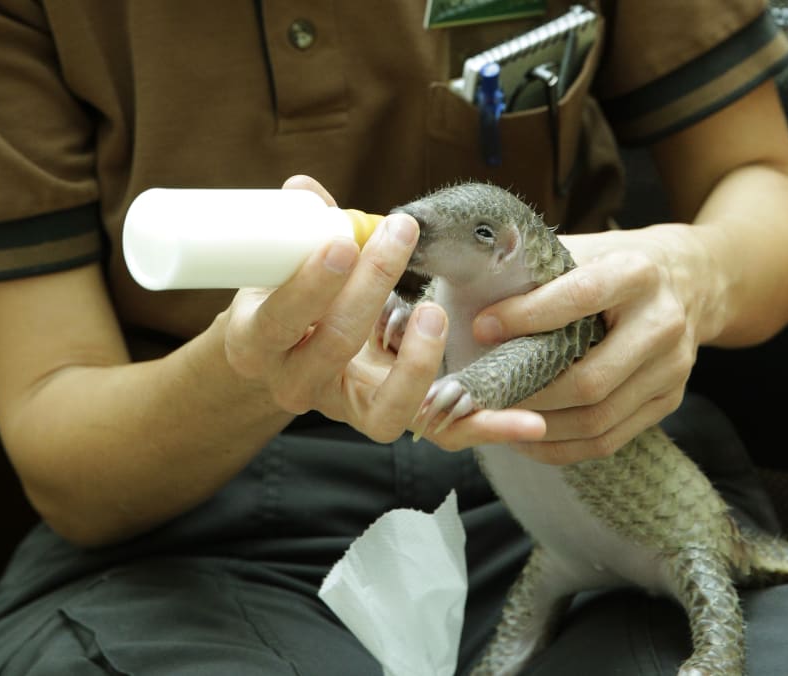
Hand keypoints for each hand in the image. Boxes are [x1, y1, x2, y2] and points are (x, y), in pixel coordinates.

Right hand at [224, 176, 542, 445]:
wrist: (288, 353)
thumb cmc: (289, 297)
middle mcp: (297, 384)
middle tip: (399, 239)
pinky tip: (530, 421)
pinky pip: (443, 433)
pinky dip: (487, 427)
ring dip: (417, 363)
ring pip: (385, 411)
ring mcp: (349, 408)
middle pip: (332, 349)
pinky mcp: (395, 418)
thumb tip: (305, 187)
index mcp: (257, 341)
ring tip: (436, 313)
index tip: (342, 244)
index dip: (310, 285)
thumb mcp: (283, 265)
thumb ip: (302, 229)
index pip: (281, 318)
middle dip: (370, 289)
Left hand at [472, 224, 719, 462]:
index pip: (580, 298)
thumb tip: (472, 296)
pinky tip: (526, 437)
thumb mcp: (585, 249)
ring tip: (497, 418)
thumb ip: (538, 270)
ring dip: (538, 426)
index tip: (482, 328)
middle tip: (483, 392)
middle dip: (527, 392)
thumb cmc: (616, 264)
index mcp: (637, 273)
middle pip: (590, 379)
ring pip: (597, 418)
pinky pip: (608, 440)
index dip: (526, 317)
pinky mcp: (669, 400)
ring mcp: (672, 368)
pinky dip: (560, 446)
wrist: (691, 280)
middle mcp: (663, 323)